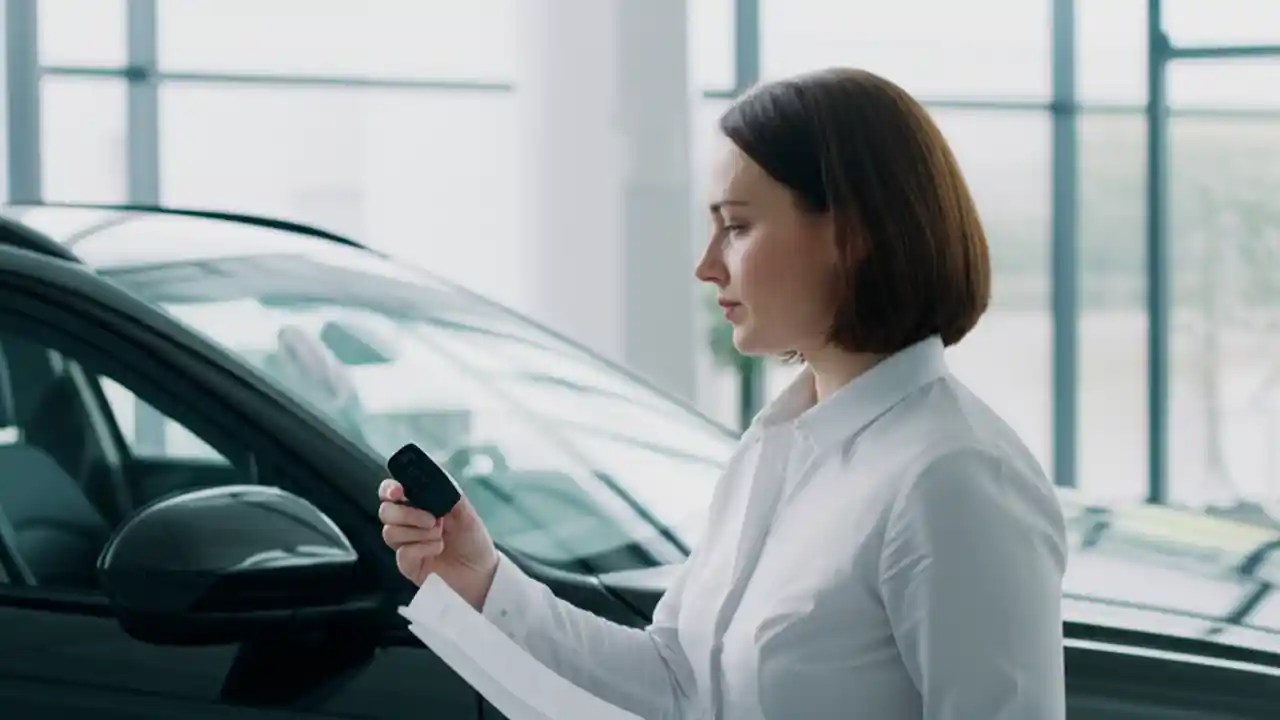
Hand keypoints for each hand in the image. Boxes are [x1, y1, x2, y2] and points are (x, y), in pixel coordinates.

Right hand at [378, 480, 499, 609]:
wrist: (482, 571)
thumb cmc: (473, 540)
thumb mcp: (465, 510)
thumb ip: (447, 492)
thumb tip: (432, 479)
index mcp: (418, 505)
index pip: (390, 492)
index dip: (389, 489)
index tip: (399, 492)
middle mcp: (407, 524)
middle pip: (385, 512)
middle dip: (408, 513)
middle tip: (433, 520)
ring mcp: (405, 545)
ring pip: (390, 532)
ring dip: (419, 532)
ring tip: (440, 536)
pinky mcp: (408, 565)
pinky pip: (403, 553)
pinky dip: (423, 548)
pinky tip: (438, 549)